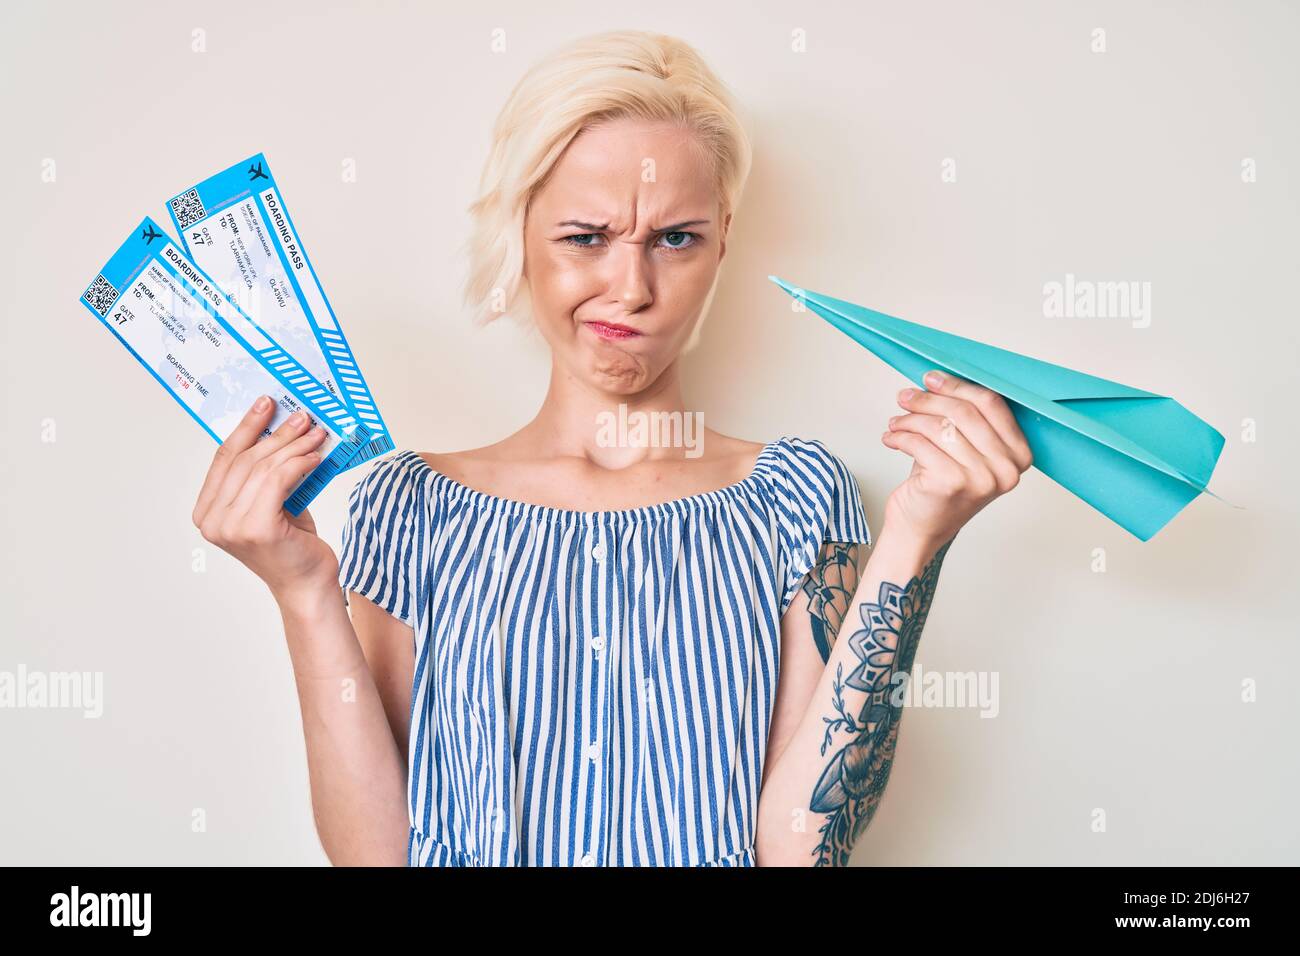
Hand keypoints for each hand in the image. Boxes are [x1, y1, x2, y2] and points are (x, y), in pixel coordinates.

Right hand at [192, 395, 339, 608]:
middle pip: (244, 460)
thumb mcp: (274, 502)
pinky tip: (316, 457)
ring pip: (263, 468)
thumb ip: (267, 474)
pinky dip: (299, 463)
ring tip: (315, 434)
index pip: (225, 459)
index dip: (245, 427)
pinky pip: (278, 480)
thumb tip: (283, 429)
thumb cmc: (292, 545)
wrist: (307, 585)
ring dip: (293, 445)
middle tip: (301, 416)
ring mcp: (231, 527)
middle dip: (275, 433)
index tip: (265, 404)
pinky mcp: (256, 529)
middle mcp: (212, 521)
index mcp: (207, 512)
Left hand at [879, 369, 1032, 550]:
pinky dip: (900, 436)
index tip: (931, 379)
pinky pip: (920, 443)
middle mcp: (1006, 468)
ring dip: (910, 419)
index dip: (957, 386)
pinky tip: (891, 438)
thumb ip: (965, 419)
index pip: (991, 403)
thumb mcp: (965, 450)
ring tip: (896, 422)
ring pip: (940, 426)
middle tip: (905, 397)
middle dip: (928, 399)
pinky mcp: (952, 483)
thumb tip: (937, 380)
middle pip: (964, 411)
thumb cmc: (942, 485)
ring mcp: (981, 478)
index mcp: (1019, 454)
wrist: (920, 529)